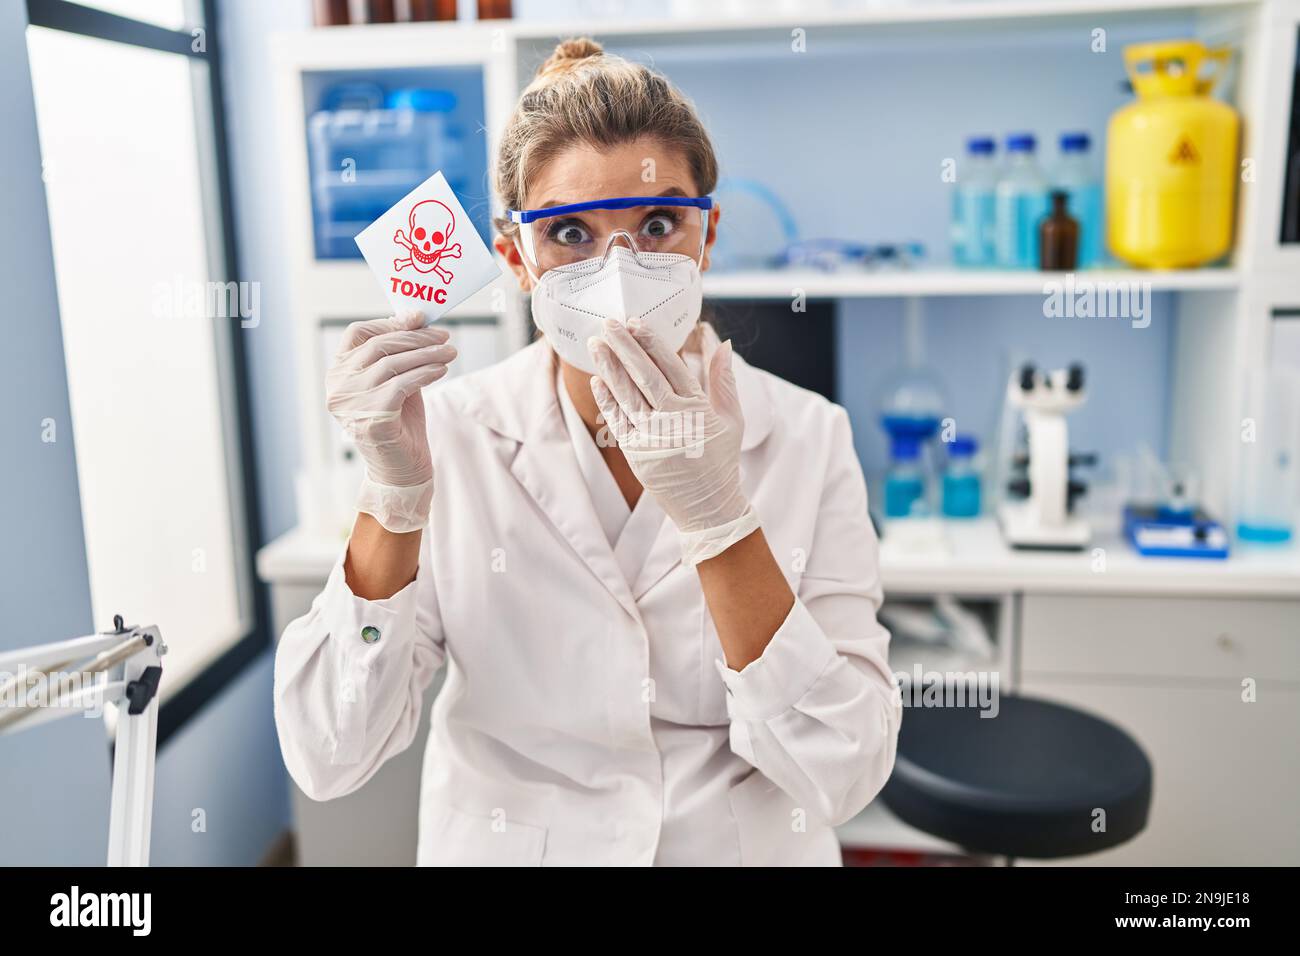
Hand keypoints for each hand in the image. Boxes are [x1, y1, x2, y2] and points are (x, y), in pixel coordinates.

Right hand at [327, 311, 455, 531]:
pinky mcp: (372, 418)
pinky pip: (403, 384)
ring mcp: (351, 404)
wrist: (401, 471)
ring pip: (393, 363)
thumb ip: (398, 355)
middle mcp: (338, 387)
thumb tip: (415, 319)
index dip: (388, 321)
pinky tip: (442, 369)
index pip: (357, 334)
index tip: (418, 317)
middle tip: (444, 335)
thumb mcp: (395, 381)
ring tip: (451, 352)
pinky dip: (426, 372)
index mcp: (337, 373)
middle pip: (378, 346)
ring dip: (427, 354)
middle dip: (416, 337)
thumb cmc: (399, 424)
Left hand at [588, 320, 758, 564]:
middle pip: (645, 375)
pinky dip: (606, 400)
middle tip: (609, 323)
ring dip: (609, 367)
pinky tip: (597, 380)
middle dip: (625, 347)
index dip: (652, 343)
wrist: (708, 507)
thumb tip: (721, 343)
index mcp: (698, 408)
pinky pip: (617, 421)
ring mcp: (652, 437)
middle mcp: (673, 420)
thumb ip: (724, 380)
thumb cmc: (720, 460)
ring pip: (626, 395)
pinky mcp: (636, 453)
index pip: (672, 366)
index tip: (637, 322)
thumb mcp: (732, 419)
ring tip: (595, 343)